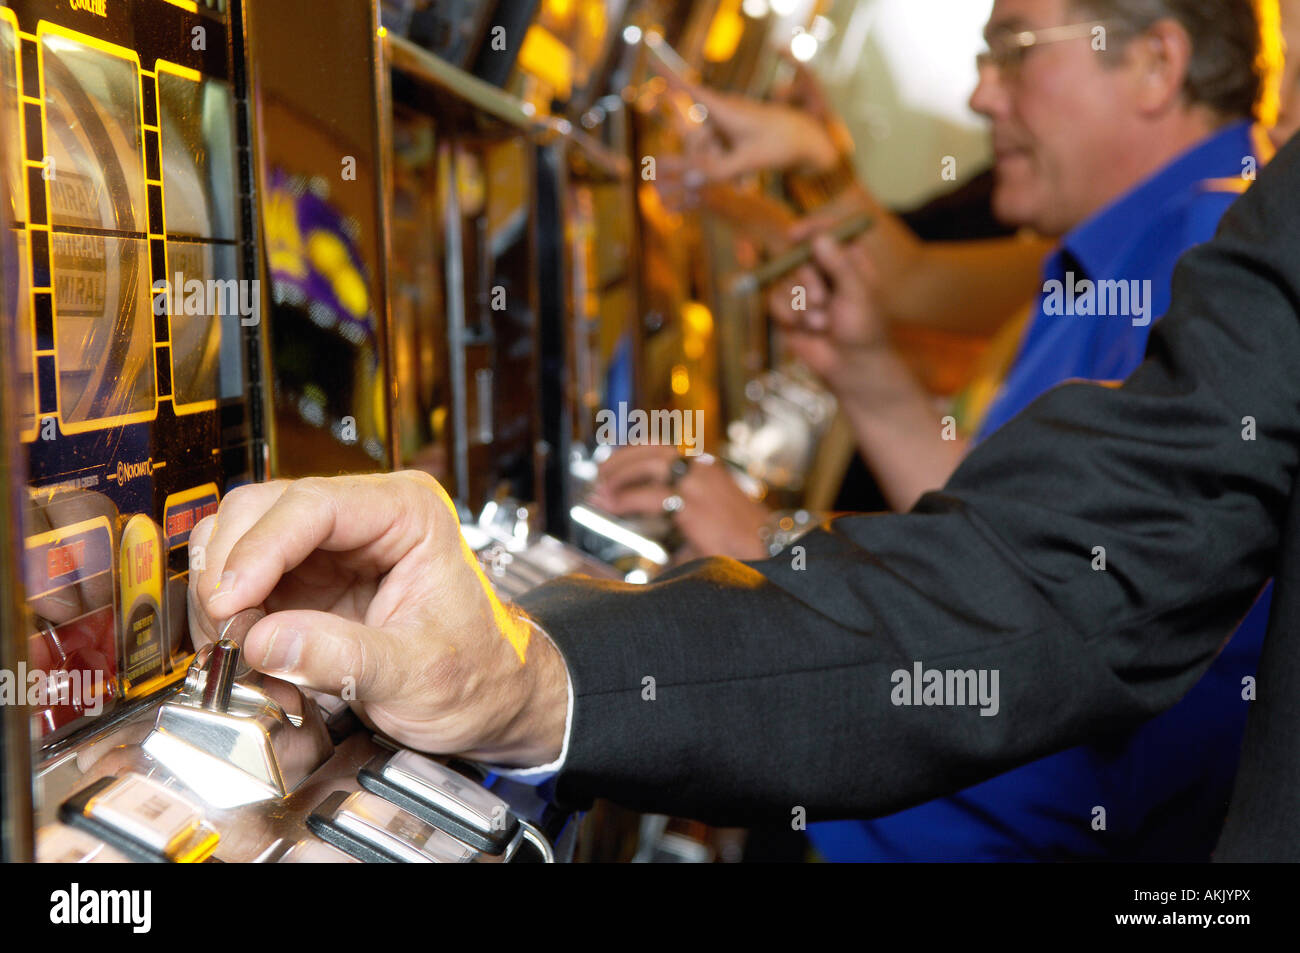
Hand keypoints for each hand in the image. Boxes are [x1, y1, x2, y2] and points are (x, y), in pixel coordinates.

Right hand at [186, 471, 568, 767]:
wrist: (490, 701)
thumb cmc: (478, 674)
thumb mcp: (417, 673)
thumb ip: (341, 658)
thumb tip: (264, 641)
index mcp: (408, 513)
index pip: (312, 505)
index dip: (258, 549)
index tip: (229, 601)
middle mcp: (362, 518)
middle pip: (259, 512)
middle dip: (231, 575)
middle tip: (227, 638)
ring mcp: (327, 548)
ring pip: (238, 545)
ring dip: (224, 603)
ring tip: (245, 659)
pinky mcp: (304, 584)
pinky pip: (242, 589)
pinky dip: (232, 626)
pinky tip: (256, 665)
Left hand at [588, 446, 770, 560]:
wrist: (770, 547)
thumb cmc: (744, 538)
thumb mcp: (712, 516)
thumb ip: (685, 516)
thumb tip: (665, 541)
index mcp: (705, 467)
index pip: (662, 447)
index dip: (633, 451)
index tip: (614, 459)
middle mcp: (702, 469)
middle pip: (651, 449)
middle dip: (621, 458)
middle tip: (600, 472)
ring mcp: (698, 484)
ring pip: (648, 466)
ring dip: (619, 474)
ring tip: (601, 487)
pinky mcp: (693, 505)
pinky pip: (650, 496)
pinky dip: (625, 499)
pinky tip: (613, 505)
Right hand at [658, 84, 841, 188]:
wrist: (808, 141)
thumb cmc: (781, 145)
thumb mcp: (749, 161)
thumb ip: (716, 172)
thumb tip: (688, 182)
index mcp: (725, 110)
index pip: (691, 91)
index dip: (669, 78)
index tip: (651, 60)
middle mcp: (724, 112)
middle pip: (694, 137)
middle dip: (702, 159)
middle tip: (727, 174)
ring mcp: (729, 122)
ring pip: (706, 147)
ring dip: (716, 165)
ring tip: (742, 180)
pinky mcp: (735, 132)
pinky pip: (718, 150)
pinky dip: (726, 165)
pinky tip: (742, 182)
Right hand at [767, 224, 885, 398]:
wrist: (851, 368)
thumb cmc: (864, 330)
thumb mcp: (857, 295)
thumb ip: (840, 265)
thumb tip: (820, 238)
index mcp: (848, 261)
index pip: (827, 232)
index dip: (810, 229)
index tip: (795, 235)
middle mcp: (824, 272)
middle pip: (798, 256)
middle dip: (806, 279)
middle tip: (821, 300)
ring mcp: (804, 291)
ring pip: (784, 280)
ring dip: (800, 304)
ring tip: (820, 323)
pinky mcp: (789, 311)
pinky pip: (774, 301)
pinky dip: (788, 316)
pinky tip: (805, 330)